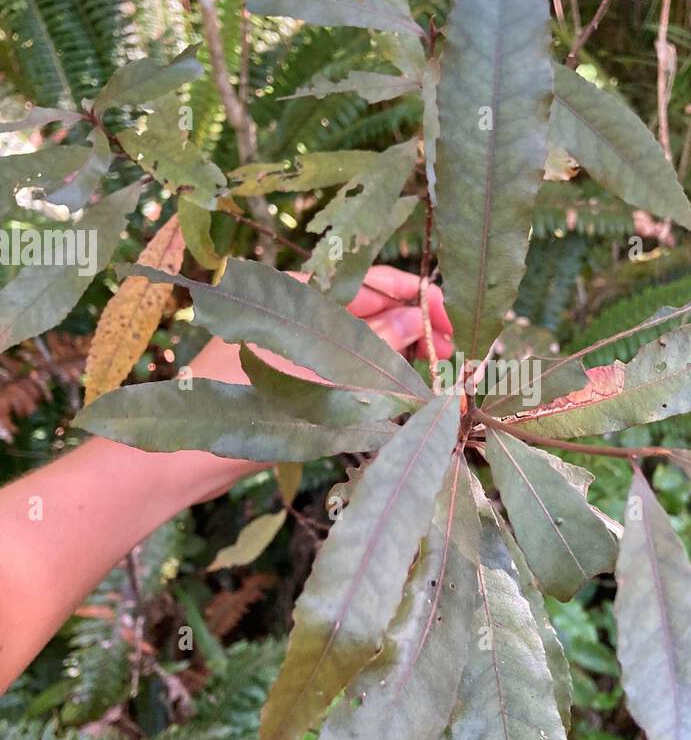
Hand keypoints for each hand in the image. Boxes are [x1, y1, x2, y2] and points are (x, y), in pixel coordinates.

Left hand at [188, 267, 453, 385]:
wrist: (190, 458)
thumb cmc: (246, 406)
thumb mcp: (321, 373)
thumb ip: (372, 344)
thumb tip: (416, 321)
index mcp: (304, 294)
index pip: (375, 280)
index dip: (418, 296)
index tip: (451, 319)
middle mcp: (305, 315)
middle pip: (375, 311)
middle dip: (417, 330)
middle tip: (451, 358)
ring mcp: (303, 349)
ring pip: (367, 344)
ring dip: (402, 358)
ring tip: (436, 381)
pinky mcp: (300, 381)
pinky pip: (351, 370)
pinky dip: (379, 379)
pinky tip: (405, 397)